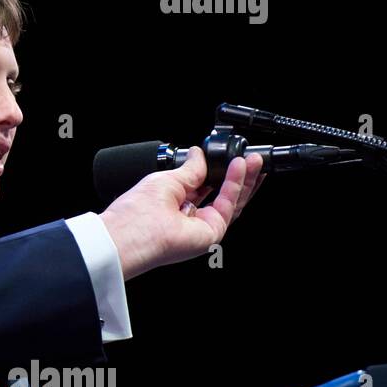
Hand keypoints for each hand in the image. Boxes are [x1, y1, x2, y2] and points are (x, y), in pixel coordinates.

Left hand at [98, 146, 265, 280]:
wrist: (133, 233)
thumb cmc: (138, 210)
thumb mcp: (168, 179)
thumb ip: (190, 169)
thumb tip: (198, 154)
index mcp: (174, 203)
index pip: (203, 186)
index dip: (218, 172)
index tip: (230, 156)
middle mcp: (189, 216)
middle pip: (221, 194)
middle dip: (238, 175)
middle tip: (251, 158)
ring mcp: (201, 226)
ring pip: (230, 200)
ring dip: (243, 179)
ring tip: (253, 161)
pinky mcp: (212, 232)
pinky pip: (228, 205)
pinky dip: (236, 185)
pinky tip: (240, 168)